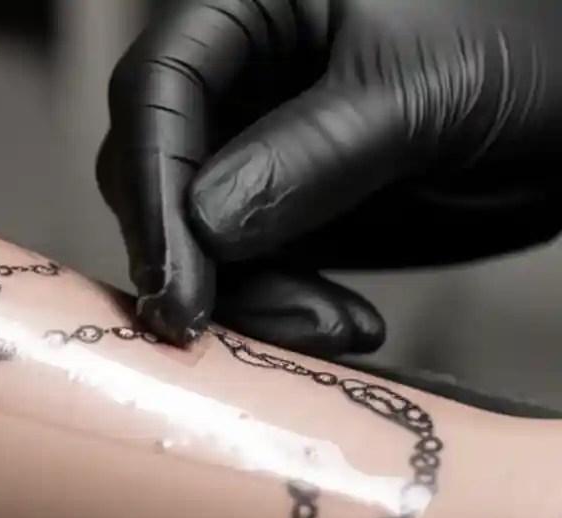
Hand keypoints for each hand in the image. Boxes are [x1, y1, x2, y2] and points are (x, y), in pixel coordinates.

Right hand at [98, 0, 561, 353]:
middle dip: (190, 253)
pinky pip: (250, 273)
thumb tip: (202, 222)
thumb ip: (310, 149)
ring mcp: (260, 150)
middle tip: (210, 325)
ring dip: (248, 299)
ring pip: (197, 239)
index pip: (157, 90)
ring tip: (332, 329)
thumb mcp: (418, 89)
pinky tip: (347, 325)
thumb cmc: (527, 40)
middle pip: (158, 170)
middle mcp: (239, 80)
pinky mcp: (291, 213)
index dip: (150, 182)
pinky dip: (284, 311)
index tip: (174, 276)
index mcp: (247, 11)